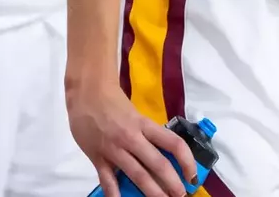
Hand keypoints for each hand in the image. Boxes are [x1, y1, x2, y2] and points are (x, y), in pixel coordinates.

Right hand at [67, 81, 196, 196]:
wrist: (85, 92)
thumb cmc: (112, 101)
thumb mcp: (135, 115)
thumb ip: (146, 134)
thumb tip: (162, 154)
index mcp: (144, 125)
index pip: (173, 144)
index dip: (187, 161)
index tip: (192, 175)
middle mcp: (132, 137)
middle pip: (158, 164)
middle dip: (173, 184)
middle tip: (181, 195)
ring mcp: (114, 149)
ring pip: (137, 175)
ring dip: (153, 192)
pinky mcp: (98, 157)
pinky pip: (108, 180)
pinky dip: (115, 194)